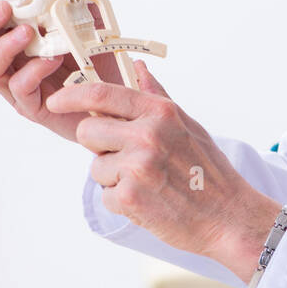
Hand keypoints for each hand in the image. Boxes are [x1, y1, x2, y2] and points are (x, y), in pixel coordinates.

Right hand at [0, 0, 118, 142]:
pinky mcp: (33, 109)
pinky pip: (21, 91)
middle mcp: (8, 66)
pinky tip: (50, 60)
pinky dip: (32, 73)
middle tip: (4, 8)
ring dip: (3, 48)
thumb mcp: (89, 20)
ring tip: (26, 33)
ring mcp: (17, 90)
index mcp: (12, 43)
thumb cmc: (93, 62)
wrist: (114, 102)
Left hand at [46, 62, 284, 280]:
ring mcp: (137, 166)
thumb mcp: (188, 125)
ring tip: (149, 185)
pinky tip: (151, 203)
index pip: (102, 94)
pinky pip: (106, 196)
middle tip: (128, 160)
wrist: (229, 218)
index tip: (57, 101)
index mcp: (160, 113)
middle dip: (99, 147)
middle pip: (88, 132)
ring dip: (114, 179)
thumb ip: (157, 98)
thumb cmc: (210, 172)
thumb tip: (139, 69)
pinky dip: (124, 203)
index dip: (72, 96)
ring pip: (96, 168)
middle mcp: (147, 135)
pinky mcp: (130, 198)